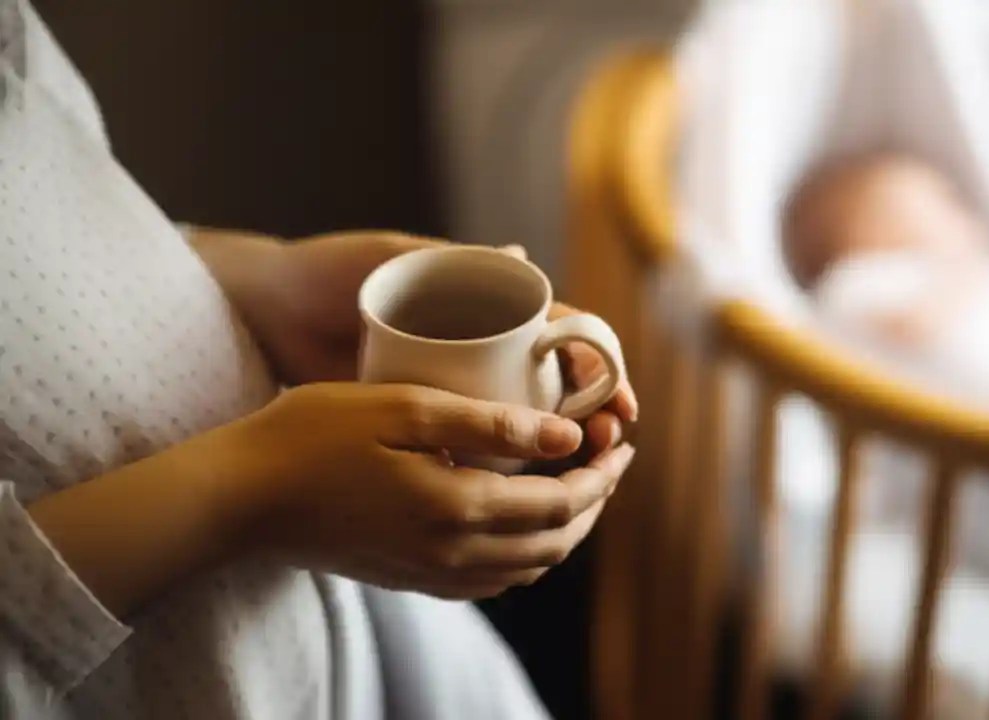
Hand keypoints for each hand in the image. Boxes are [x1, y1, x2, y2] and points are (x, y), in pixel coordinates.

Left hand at [191, 229, 637, 452]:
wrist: (263, 309)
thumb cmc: (328, 271)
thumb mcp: (391, 258)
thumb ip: (449, 255)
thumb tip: (520, 253)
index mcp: (487, 308)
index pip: (564, 338)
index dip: (600, 369)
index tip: (620, 404)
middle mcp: (481, 350)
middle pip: (556, 389)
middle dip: (591, 419)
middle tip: (606, 450)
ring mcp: (454, 388)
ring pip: (522, 426)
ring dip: (555, 455)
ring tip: (572, 481)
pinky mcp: (421, 421)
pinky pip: (472, 449)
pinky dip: (500, 472)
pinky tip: (515, 498)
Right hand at [226, 382, 635, 598]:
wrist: (241, 498)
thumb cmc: (314, 435)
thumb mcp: (406, 408)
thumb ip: (491, 425)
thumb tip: (568, 438)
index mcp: (460, 509)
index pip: (563, 504)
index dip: (603, 475)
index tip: (622, 443)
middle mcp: (453, 554)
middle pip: (554, 544)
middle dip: (594, 505)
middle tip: (610, 463)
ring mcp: (429, 573)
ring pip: (525, 568)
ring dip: (563, 532)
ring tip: (577, 489)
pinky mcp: (407, 577)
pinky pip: (489, 581)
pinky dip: (523, 554)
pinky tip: (517, 522)